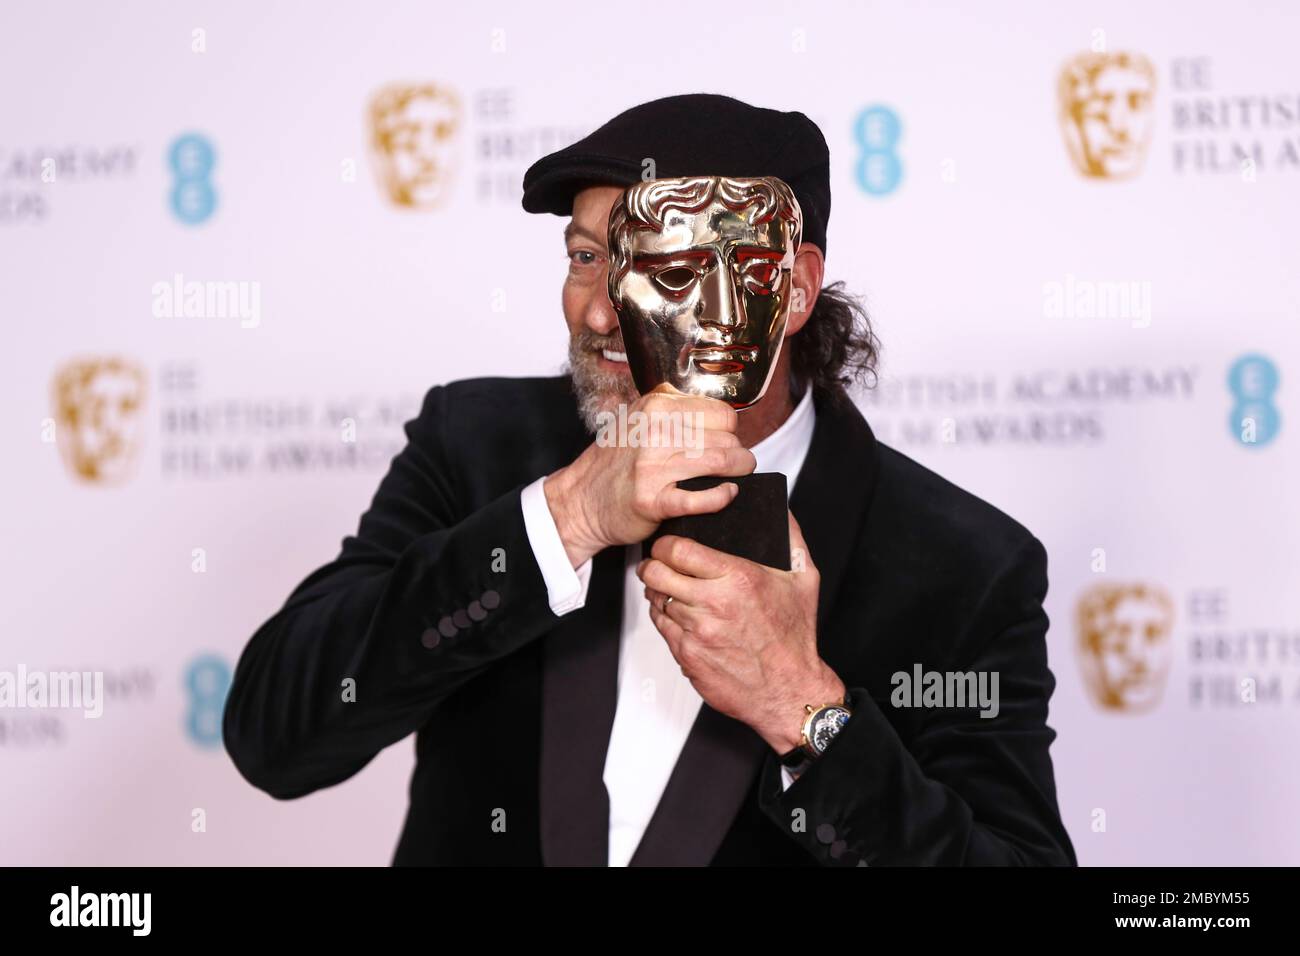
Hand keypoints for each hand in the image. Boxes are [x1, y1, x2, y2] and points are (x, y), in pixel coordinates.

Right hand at [544, 386, 755, 566]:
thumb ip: (670, 405)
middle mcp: (655, 432)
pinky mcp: (653, 500)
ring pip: (722, 463)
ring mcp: (652, 467)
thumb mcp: (636, 417)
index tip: (725, 439)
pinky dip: (722, 496)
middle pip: (727, 438)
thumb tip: (709, 405)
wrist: (581, 500)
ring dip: (738, 472)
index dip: (730, 429)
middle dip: (737, 452)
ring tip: (735, 476)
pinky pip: (703, 498)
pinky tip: (725, 494)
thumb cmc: (614, 462)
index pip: (722, 412)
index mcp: (655, 406)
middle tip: (733, 462)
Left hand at [637, 510, 845, 754]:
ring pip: (655, 599)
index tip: (668, 543)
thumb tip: (780, 510)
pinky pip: (661, 627)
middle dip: (652, 564)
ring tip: (666, 587)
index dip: (666, 543)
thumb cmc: (795, 638)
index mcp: (738, 578)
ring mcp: (697, 632)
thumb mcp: (804, 579)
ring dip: (656, 591)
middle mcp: (713, 604)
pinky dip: (664, 616)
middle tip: (657, 562)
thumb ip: (792, 538)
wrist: (789, 690)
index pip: (679, 549)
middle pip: (657, 572)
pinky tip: (677, 613)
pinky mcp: (687, 655)